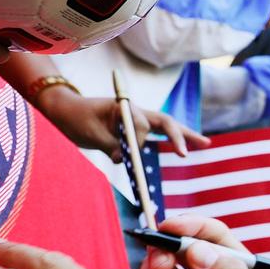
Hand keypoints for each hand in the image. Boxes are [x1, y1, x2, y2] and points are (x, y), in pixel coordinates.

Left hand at [33, 85, 208, 159]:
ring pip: (166, 126)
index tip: (126, 154)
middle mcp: (135, 111)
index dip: (137, 140)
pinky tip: (184, 149)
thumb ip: (110, 145)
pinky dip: (171, 140)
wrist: (64, 111)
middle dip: (181, 135)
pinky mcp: (134, 128)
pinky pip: (157, 134)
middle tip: (198, 148)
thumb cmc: (75, 118)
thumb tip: (126, 160)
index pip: (142, 124)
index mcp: (124, 108)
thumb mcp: (89, 133)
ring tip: (205, 143)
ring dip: (184, 136)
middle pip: (165, 121)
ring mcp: (136, 119)